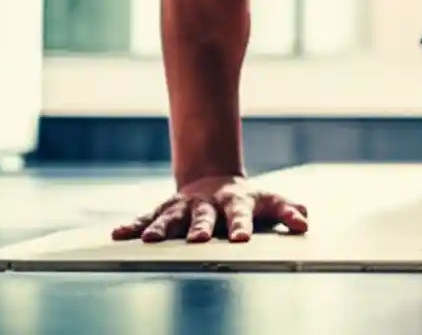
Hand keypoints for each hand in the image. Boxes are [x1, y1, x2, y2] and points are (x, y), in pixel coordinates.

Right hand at [111, 175, 308, 243]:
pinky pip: (146, 216)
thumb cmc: (250, 200)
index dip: (240, 226)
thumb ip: (290, 211)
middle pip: (203, 216)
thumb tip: (304, 223)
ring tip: (150, 241)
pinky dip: (132, 225)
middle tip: (197, 240)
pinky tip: (117, 234)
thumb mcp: (272, 202)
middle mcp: (207, 204)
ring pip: (171, 217)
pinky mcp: (165, 209)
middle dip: (199, 228)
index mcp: (236, 202)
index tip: (241, 239)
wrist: (216, 180)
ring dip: (160, 228)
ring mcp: (184, 206)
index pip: (240, 214)